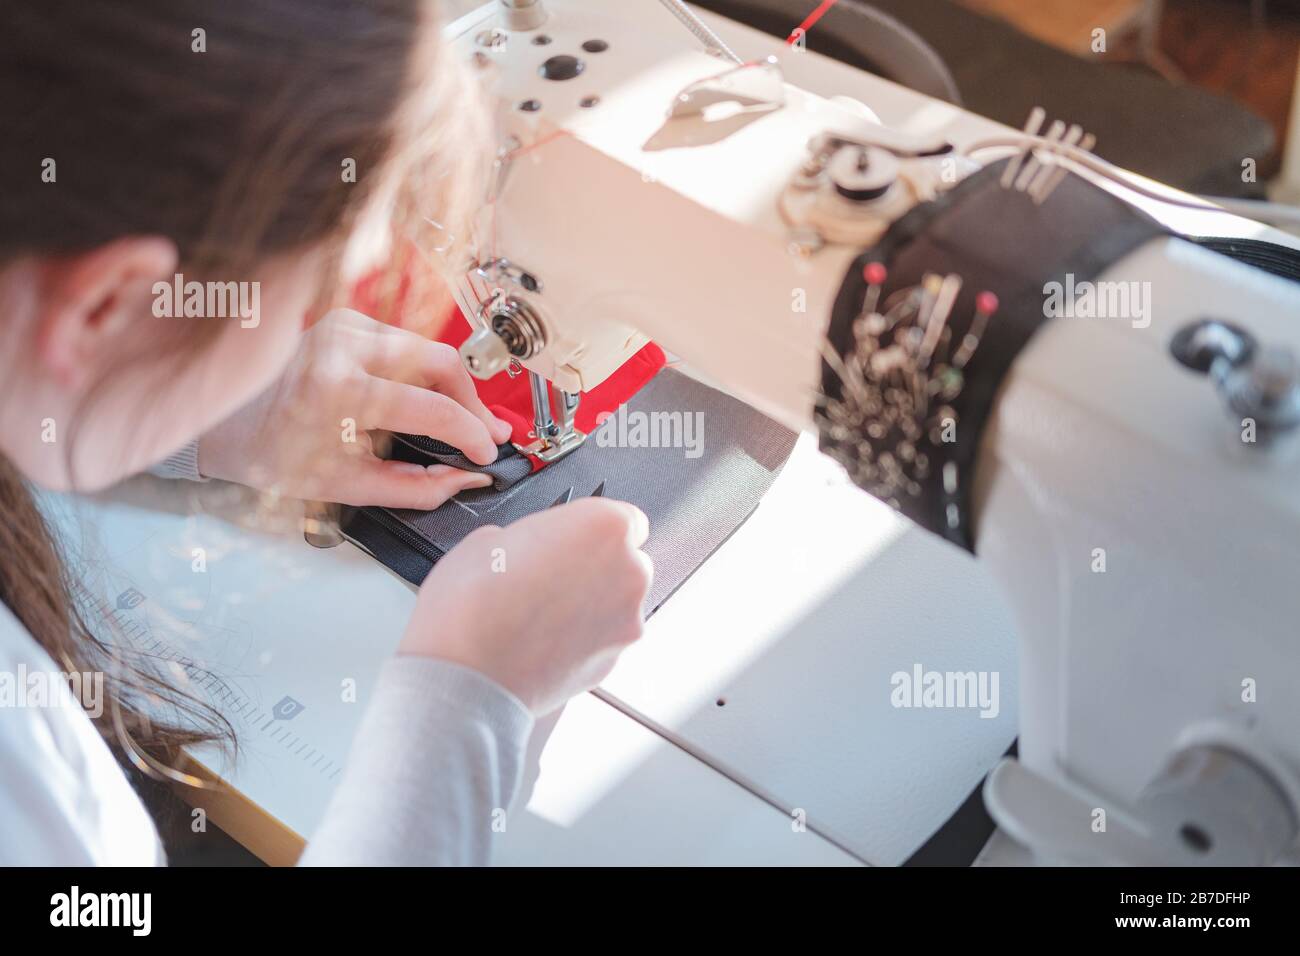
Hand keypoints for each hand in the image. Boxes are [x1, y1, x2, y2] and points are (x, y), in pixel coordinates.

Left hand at [198, 309, 513, 508]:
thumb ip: (415, 488)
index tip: (486, 455)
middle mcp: (344, 346)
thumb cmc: (275, 456)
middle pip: (443, 363)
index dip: (471, 435)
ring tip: (463, 419)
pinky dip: (426, 371)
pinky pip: (408, 342)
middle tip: (487, 433)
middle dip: (473, 402)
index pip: (432, 409)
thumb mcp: (346, 488)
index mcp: (339, 391)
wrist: (227, 422)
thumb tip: (467, 479)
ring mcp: (346, 325)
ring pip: (430, 348)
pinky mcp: (347, 319)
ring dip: (454, 386)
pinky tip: (429, 398)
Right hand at [399, 498, 653, 715]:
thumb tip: (533, 548)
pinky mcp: (613, 660)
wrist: (465, 679)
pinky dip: (583, 636)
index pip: (624, 516)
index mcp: (603, 526)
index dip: (593, 528)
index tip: (573, 536)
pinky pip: (605, 637)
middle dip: (594, 565)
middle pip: (626, 560)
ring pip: (617, 601)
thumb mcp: (490, 538)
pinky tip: (544, 639)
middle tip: (548, 574)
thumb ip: (531, 536)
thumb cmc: (471, 608)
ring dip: (591, 602)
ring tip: (541, 612)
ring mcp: (625, 620)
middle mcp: (627, 571)